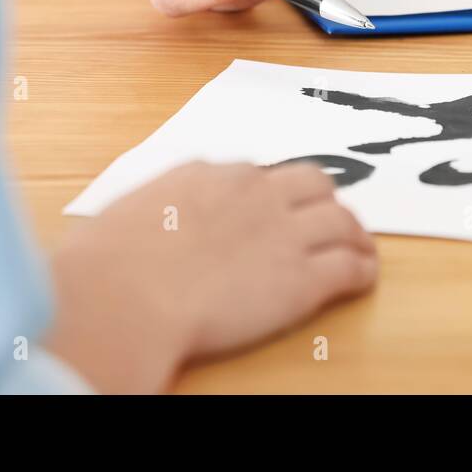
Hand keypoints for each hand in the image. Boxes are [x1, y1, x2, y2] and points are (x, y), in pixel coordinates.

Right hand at [45, 161, 375, 392]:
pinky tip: (365, 277)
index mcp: (212, 175)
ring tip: (360, 247)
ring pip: (342, 220)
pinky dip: (363, 269)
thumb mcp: (129, 212)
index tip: (277, 206)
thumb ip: (161, 205)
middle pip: (313, 183)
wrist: (124, 296)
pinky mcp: (303, 279)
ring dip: (354, 233)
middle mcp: (257, 193)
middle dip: (323, 200)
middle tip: (329, 218)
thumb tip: (162, 214)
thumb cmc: (106, 264)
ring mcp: (285, 233)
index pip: (259, 174)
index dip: (274, 193)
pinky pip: (349, 266)